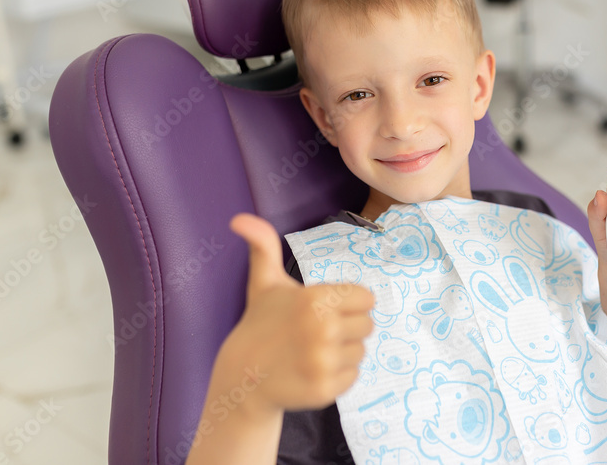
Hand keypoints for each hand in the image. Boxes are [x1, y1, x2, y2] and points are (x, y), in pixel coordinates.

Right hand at [218, 214, 374, 413]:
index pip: (366, 298)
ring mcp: (324, 361)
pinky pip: (353, 376)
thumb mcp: (264, 282)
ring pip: (360, 351)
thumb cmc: (261, 323)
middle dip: (347, 327)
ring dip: (343, 352)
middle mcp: (323, 329)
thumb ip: (262, 245)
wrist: (243, 377)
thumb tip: (239, 218)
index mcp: (316, 298)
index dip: (349, 303)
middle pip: (367, 325)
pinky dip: (338, 375)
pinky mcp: (325, 389)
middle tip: (318, 332)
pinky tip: (313, 370)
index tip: (326, 309)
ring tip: (313, 351)